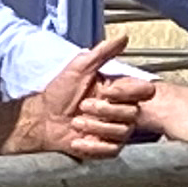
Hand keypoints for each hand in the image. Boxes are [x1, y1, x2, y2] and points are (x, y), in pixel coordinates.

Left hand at [14, 34, 152, 162]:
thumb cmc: (60, 92)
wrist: (44, 118)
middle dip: (105, 110)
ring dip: (95, 127)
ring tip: (76, 121)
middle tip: (83, 105)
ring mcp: (115, 130)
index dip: (126, 92)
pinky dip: (93, 145)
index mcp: (119, 91)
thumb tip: (123, 36)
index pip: (143, 91)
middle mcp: (121, 111)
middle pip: (132, 113)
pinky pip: (112, 150)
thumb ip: (103, 52)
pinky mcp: (106, 148)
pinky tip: (77, 138)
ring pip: (122, 132)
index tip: (106, 90)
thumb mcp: (80, 67)